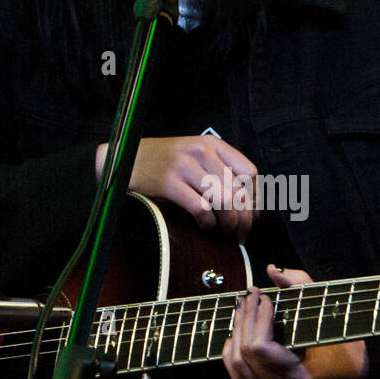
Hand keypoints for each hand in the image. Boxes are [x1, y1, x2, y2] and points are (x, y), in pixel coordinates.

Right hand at [95, 135, 257, 238]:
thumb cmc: (161, 160)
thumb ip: (217, 169)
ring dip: (227, 223)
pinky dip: (207, 223)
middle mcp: (200, 151)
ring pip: (223, 201)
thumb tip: (247, 203)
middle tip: (241, 234)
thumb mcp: (192, 154)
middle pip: (238, 191)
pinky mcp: (169, 183)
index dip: (255, 198)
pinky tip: (204, 226)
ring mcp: (184, 166)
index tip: (253, 214)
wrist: (124, 157)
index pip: (248, 172)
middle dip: (244, 219)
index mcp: (211, 144)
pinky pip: (200, 209)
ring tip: (223, 232)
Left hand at [221, 264, 367, 378]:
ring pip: (237, 363)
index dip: (257, 317)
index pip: (260, 347)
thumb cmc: (345, 344)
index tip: (264, 297)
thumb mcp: (329, 312)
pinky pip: (237, 375)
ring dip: (237, 331)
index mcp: (301, 378)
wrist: (351, 376)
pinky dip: (231, 352)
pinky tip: (236, 333)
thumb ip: (301, 285)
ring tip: (243, 308)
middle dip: (245, 317)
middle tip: (250, 295)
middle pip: (245, 352)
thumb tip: (272, 270)